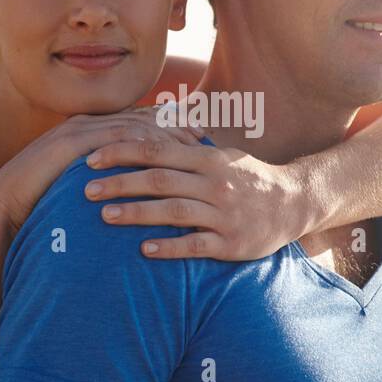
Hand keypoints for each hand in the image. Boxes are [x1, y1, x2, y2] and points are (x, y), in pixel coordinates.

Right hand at [0, 109, 203, 231]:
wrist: (5, 206)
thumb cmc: (42, 203)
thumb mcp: (82, 187)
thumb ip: (107, 181)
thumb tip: (135, 194)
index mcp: (91, 131)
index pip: (138, 121)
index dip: (170, 126)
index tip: (198, 138)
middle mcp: (87, 123)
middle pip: (141, 115)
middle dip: (175, 124)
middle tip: (203, 136)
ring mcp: (79, 129)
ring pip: (132, 122)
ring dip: (164, 130)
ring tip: (191, 143)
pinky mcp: (72, 142)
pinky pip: (113, 135)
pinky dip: (140, 139)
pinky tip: (163, 149)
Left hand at [82, 140, 311, 260]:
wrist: (295, 203)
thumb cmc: (248, 178)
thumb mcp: (221, 155)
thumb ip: (185, 147)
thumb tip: (142, 131)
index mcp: (208, 159)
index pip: (157, 150)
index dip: (121, 153)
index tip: (90, 159)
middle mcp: (215, 184)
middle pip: (159, 180)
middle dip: (120, 183)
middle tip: (86, 190)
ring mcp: (224, 214)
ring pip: (174, 211)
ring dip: (137, 213)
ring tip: (105, 216)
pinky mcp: (232, 243)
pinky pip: (196, 245)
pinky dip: (170, 247)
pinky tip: (144, 250)